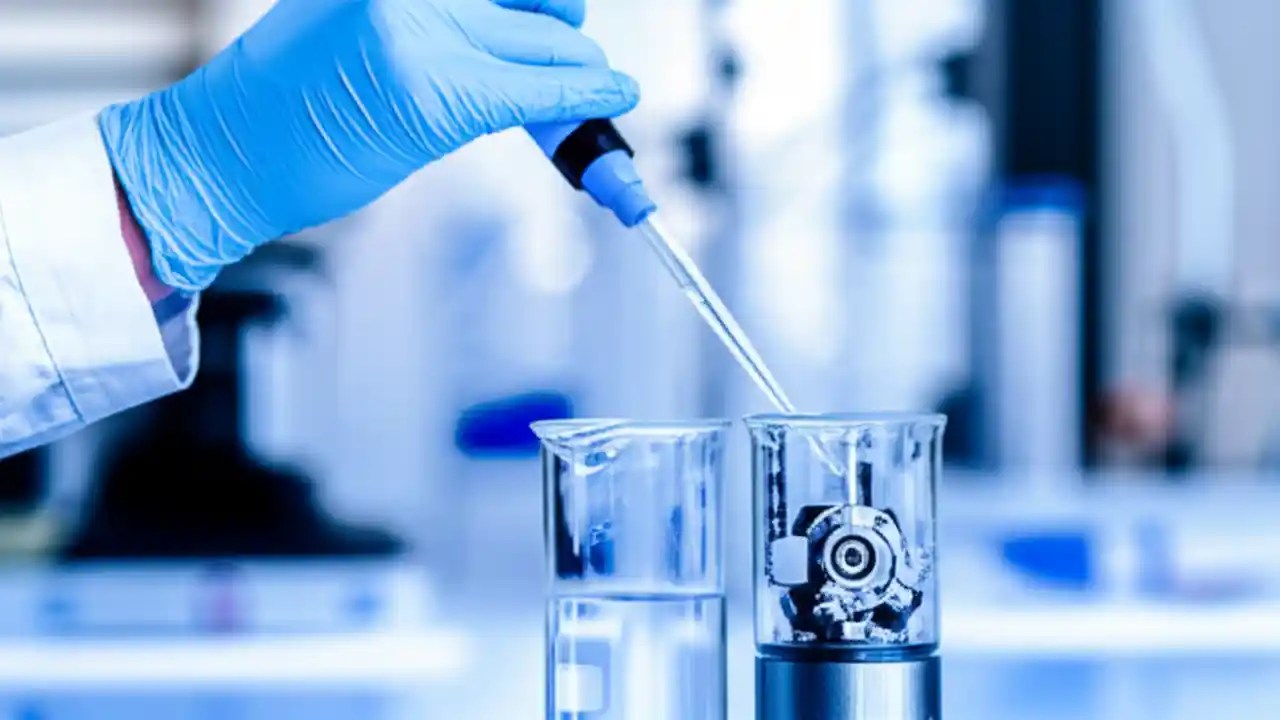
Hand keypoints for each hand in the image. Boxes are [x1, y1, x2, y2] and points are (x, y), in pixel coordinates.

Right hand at [100, 0, 638, 291]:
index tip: (559, 7)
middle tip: (580, 42)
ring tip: (605, 82)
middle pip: (514, 5)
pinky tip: (612, 95)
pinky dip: (580, 95)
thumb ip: (420, 19)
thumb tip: (494, 26)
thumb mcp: (343, 25)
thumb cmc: (276, 104)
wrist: (221, 156)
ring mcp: (419, 39)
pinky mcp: (434, 98)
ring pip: (532, 47)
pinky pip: (529, 91)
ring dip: (578, 68)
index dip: (528, 0)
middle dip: (558, 29)